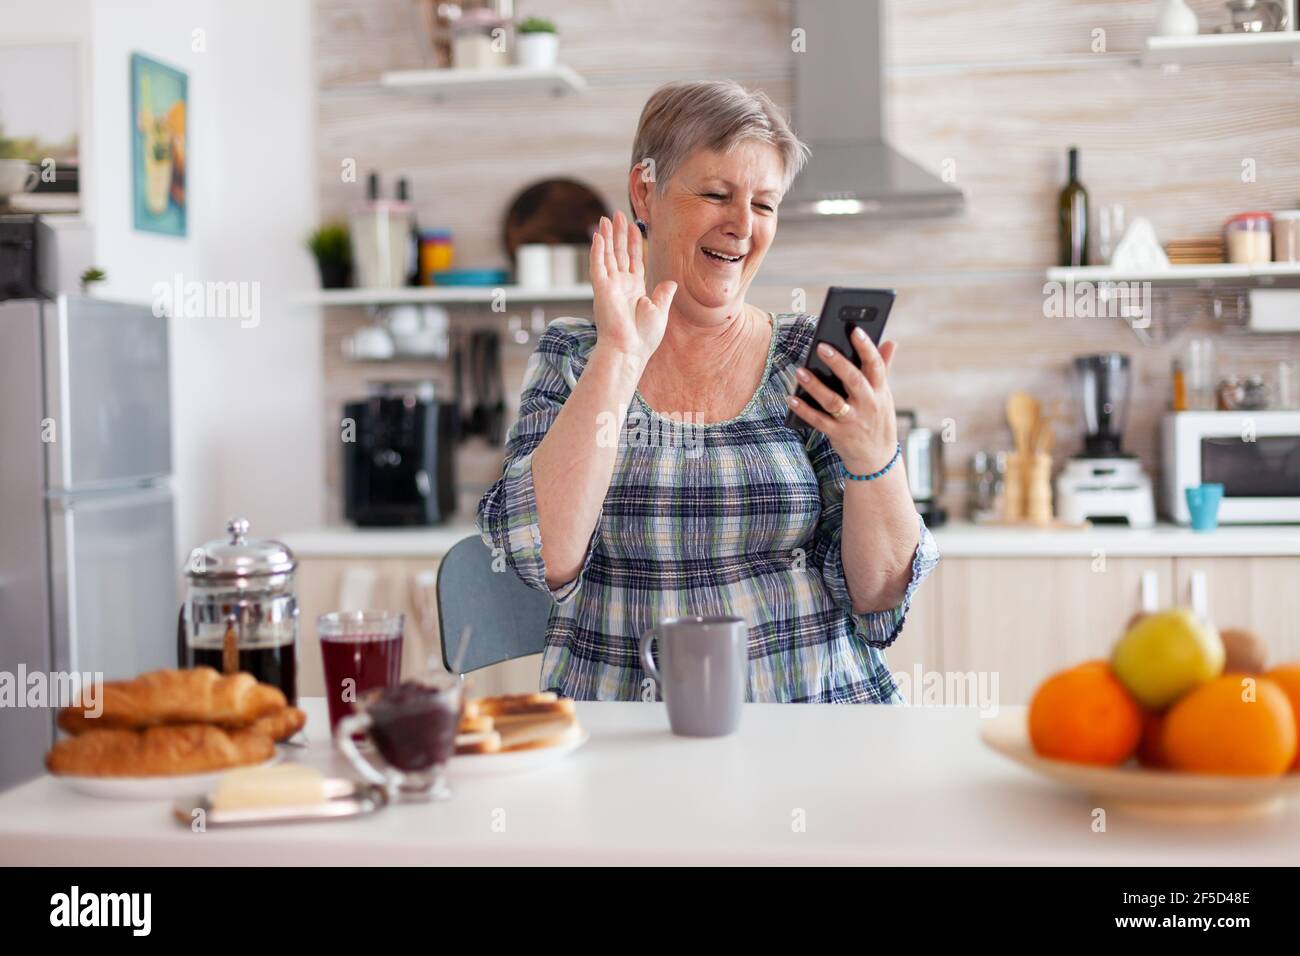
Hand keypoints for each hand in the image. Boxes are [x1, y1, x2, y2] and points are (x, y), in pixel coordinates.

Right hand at [589, 211, 675, 367]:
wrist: (629, 350)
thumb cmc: (644, 336)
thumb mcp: (660, 311)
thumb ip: (663, 294)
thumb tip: (671, 282)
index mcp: (634, 289)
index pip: (633, 260)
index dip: (633, 242)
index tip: (634, 226)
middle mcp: (620, 285)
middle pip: (619, 253)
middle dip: (618, 234)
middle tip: (617, 215)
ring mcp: (609, 286)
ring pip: (607, 255)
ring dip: (607, 237)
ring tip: (606, 218)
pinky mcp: (601, 290)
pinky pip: (598, 266)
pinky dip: (598, 251)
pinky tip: (599, 236)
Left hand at [785, 328, 900, 475]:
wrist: (877, 458)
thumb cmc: (877, 418)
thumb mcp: (884, 395)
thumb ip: (883, 368)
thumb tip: (890, 342)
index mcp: (880, 391)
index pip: (876, 365)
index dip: (867, 348)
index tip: (855, 330)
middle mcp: (868, 405)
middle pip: (854, 380)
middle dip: (838, 363)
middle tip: (821, 346)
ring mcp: (853, 420)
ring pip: (833, 401)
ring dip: (815, 386)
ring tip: (800, 371)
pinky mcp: (838, 434)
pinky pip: (819, 421)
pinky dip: (804, 410)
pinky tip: (791, 398)